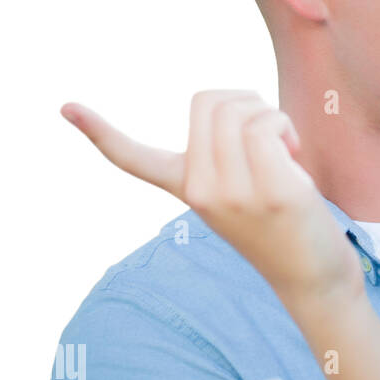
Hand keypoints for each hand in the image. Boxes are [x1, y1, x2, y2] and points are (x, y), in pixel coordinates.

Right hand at [60, 90, 360, 302]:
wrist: (313, 279)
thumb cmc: (285, 225)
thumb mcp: (241, 189)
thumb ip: (227, 154)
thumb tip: (236, 107)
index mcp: (187, 188)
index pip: (133, 159)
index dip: (98, 131)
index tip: (65, 107)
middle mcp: (200, 191)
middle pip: (207, 101)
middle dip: (244, 100)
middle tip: (269, 134)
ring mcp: (232, 193)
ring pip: (239, 110)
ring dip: (271, 114)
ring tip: (285, 148)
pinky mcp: (271, 192)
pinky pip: (265, 126)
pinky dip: (284, 126)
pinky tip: (295, 155)